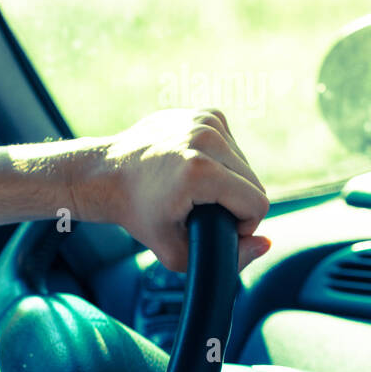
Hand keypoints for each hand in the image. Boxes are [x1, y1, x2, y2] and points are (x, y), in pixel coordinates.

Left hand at [67, 109, 271, 272]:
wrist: (105, 174)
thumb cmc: (136, 213)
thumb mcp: (174, 252)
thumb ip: (226, 258)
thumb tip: (265, 243)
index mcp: (200, 170)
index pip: (257, 203)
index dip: (243, 224)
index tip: (219, 228)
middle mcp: (206, 138)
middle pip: (254, 182)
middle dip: (236, 203)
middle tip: (205, 212)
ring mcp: (205, 121)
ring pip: (244, 163)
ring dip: (229, 181)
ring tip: (195, 190)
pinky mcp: (205, 113)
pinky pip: (232, 145)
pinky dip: (220, 160)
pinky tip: (193, 168)